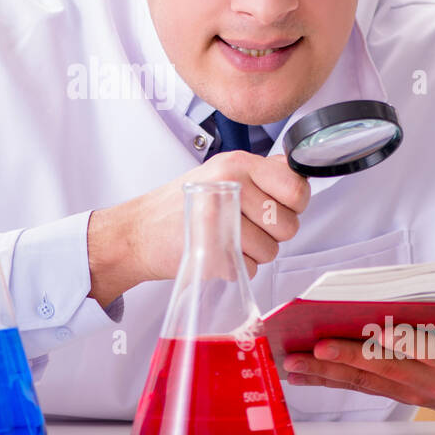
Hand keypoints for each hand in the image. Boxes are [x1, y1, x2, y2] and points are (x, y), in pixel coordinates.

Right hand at [87, 151, 309, 306]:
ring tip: (226, 239)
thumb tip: (295, 172)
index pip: (296, 188)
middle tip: (244, 227)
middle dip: (271, 234)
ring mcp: (219, 219)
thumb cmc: (181, 205)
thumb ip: (261, 172)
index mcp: (237, 164)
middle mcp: (230, 186)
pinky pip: (249, 269)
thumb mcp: (221, 172)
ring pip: (270, 251)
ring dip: (253, 253)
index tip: (278, 208)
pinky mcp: (211, 251)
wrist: (138, 232)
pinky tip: (215, 253)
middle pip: (287, 225)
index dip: (293, 205)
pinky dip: (234, 268)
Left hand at [281, 276, 434, 418]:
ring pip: (361, 380)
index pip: (418, 350)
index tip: (364, 334)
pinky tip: (301, 373)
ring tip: (289, 363)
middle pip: (378, 368)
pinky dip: (329, 379)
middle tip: (309, 349)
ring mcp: (410, 389)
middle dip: (341, 358)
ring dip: (323, 373)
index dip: (390, 344)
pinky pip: (359, 385)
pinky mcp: (399, 392)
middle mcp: (426, 380)